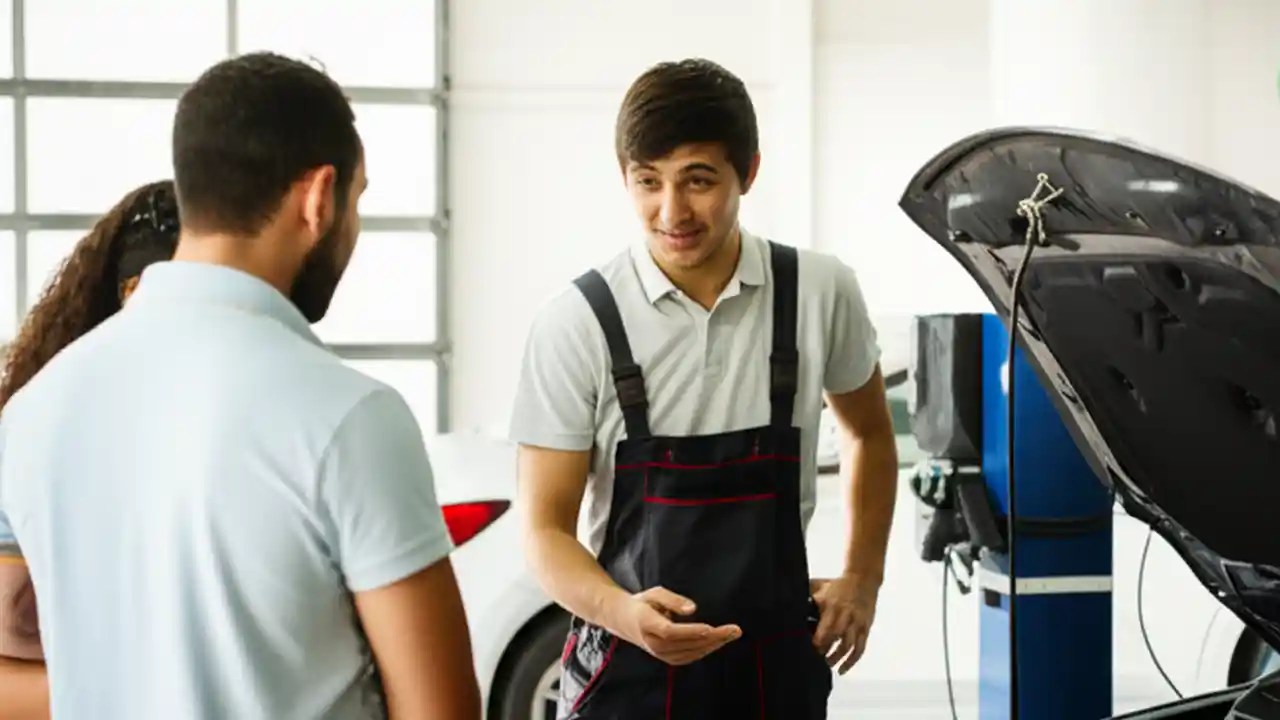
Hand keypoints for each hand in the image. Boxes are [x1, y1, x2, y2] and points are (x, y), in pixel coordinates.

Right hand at [615, 586, 740, 665]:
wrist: (625, 621)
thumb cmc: (643, 603)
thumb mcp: (654, 593)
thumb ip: (672, 600)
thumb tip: (692, 609)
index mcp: (647, 624)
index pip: (671, 632)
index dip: (691, 631)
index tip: (710, 627)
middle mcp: (653, 643)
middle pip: (686, 644)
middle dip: (713, 638)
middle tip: (734, 630)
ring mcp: (660, 653)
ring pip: (690, 652)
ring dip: (713, 645)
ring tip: (731, 634)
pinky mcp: (667, 658)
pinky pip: (689, 657)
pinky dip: (705, 650)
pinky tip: (718, 642)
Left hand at [810, 574, 879, 673]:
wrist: (863, 579)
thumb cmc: (837, 584)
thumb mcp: (818, 586)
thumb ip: (805, 594)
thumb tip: (786, 601)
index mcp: (831, 605)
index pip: (825, 626)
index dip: (817, 639)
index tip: (808, 648)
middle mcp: (845, 614)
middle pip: (836, 637)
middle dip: (825, 650)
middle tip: (815, 660)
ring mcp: (856, 622)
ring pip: (848, 644)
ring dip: (837, 658)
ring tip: (826, 665)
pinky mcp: (865, 628)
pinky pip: (860, 648)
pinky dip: (852, 661)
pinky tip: (842, 669)